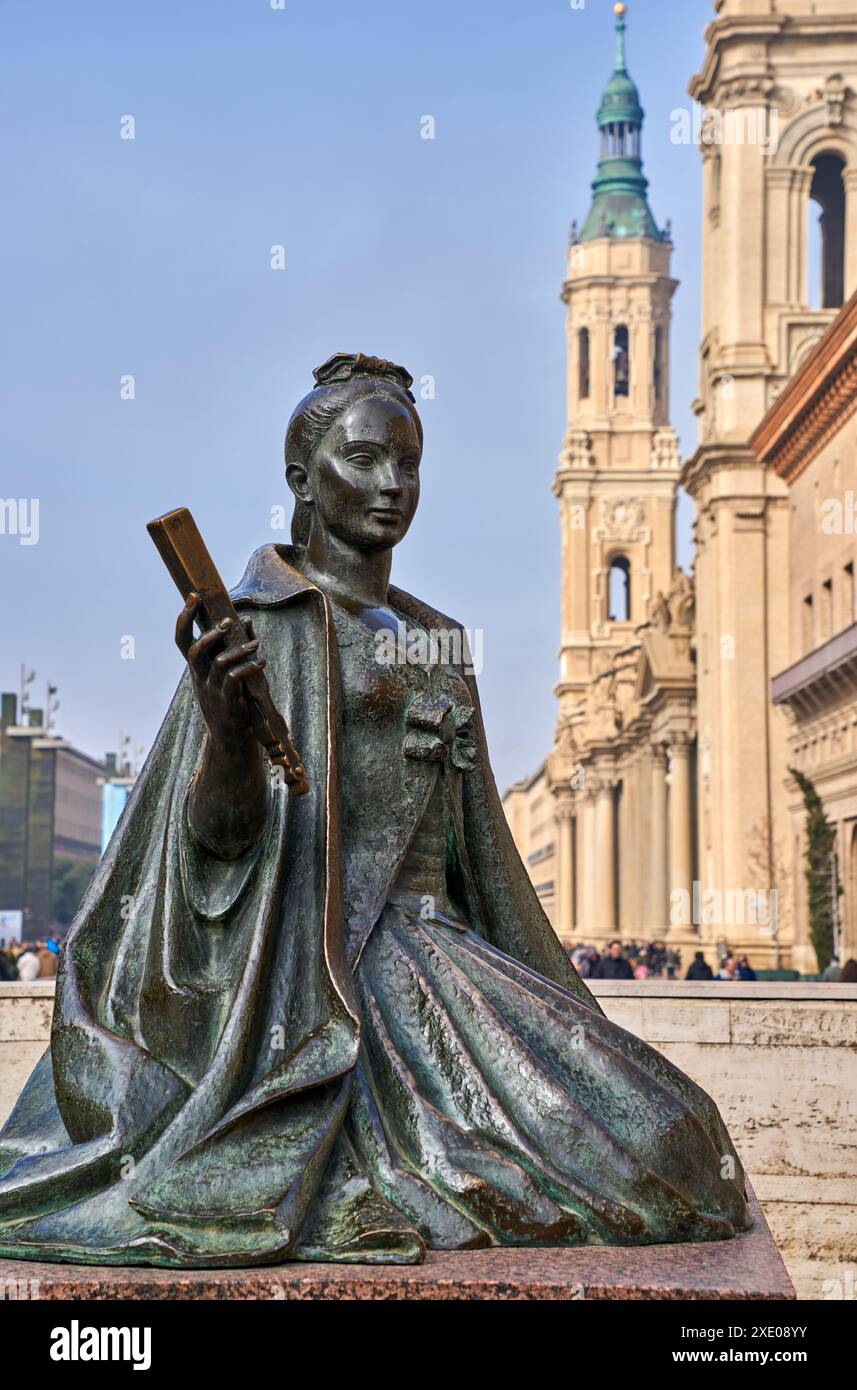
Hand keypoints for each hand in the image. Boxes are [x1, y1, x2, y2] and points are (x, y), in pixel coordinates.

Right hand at [176, 593, 264, 749]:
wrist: (230, 737)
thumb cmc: (231, 699)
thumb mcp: (228, 673)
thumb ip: (234, 646)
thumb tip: (245, 619)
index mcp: (198, 668)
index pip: (182, 640)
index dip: (184, 618)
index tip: (194, 596)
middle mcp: (200, 677)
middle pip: (194, 651)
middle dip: (210, 633)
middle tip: (229, 621)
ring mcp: (212, 690)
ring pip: (219, 663)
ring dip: (238, 651)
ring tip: (256, 645)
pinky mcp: (226, 701)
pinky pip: (234, 679)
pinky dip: (249, 668)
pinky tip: (262, 662)